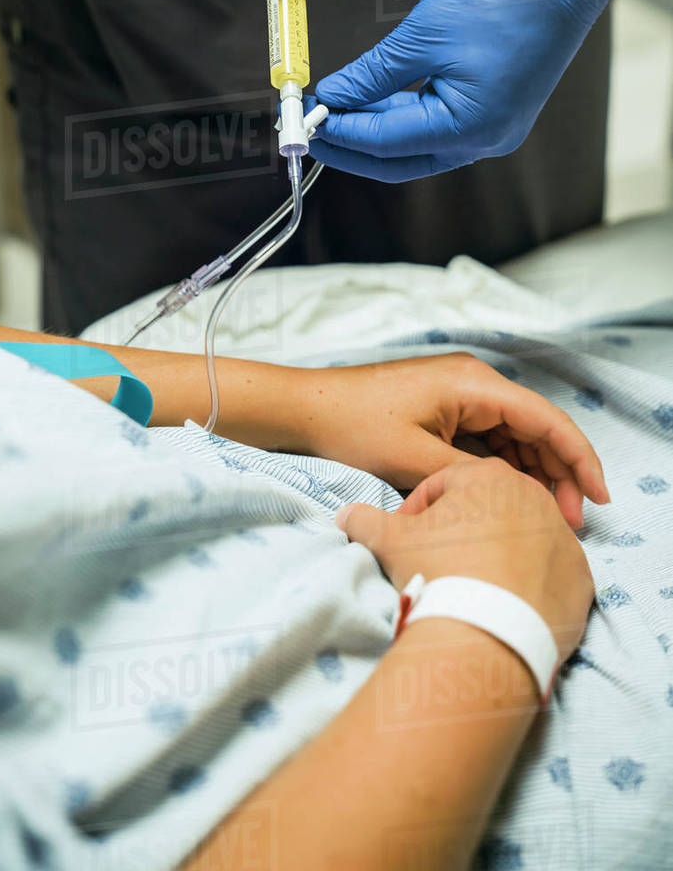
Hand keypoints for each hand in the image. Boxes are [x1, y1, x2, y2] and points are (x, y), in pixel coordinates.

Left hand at [292, 353, 607, 528]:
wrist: (304, 410)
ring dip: (534, 472)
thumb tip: (514, 494)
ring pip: (514, 436)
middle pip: (535, 428)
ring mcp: (458, 395)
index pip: (545, 420)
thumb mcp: (415, 461)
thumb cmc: (352, 426)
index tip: (598, 495)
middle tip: (572, 520)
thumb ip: (473, 476)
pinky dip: (505, 467)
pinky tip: (514, 498)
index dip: (578, 458)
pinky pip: (488, 439)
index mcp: (473, 384)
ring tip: (549, 515)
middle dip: (559, 472)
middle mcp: (473, 382)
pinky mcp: (443, 410)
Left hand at [311, 0, 641, 179]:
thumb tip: (333, 97)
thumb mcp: (423, 34)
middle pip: (400, 158)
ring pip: (417, 144)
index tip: (301, 120)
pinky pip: (438, 125)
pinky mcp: (496, 109)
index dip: (338, 133)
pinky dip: (403, 114)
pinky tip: (372, 98)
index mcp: (470, 129)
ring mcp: (494, 127)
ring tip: (334, 108)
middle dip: (351, 144)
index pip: (385, 145)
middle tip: (308, 125)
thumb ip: (373, 75)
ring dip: (375, 129)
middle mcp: (485, 140)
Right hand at [336, 458, 594, 663]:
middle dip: (464, 529)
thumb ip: (364, 520)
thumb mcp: (388, 539)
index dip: (419, 510)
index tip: (405, 536)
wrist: (486, 634)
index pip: (445, 484)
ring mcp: (564, 538)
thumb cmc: (439, 571)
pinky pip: (550, 575)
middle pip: (490, 507)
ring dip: (499, 554)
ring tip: (473, 586)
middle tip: (440, 561)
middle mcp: (535, 496)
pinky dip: (529, 585)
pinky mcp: (581, 579)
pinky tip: (505, 605)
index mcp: (488, 475)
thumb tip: (344, 516)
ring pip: (524, 539)